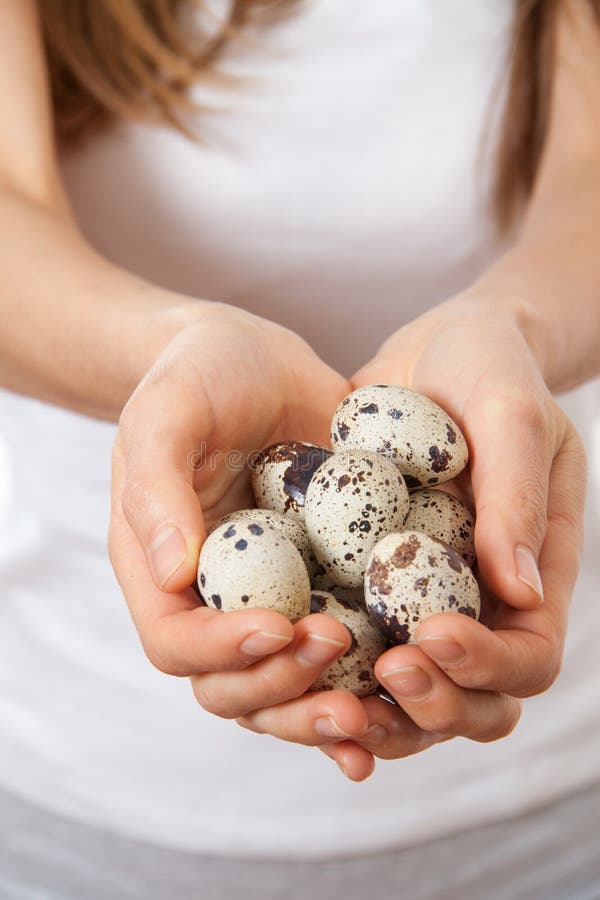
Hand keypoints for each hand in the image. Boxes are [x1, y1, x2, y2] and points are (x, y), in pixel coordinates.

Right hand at [109, 304, 372, 750]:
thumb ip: (157, 489)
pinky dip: (364, 679)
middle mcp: (215, 601)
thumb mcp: (167, 414)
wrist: (258, 359)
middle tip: (336, 649)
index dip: (222, 650)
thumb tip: (171, 574)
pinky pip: (341, 649)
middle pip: (232, 687)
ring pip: (288, 687)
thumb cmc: (199, 375)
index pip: (176, 643)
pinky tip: (407, 682)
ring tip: (375, 703)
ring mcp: (271, 599)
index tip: (279, 623)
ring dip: (325, 704)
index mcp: (162, 572)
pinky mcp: (323, 585)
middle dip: (283, 686)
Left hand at [312, 294, 586, 778]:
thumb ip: (515, 496)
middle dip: (431, 705)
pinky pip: (349, 647)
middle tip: (385, 672)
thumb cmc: (487, 370)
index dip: (488, 666)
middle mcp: (479, 604)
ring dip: (373, 711)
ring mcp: (419, 600)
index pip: (529, 657)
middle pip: (472, 702)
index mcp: (532, 576)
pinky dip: (323, 671)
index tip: (435, 633)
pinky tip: (283, 661)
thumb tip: (520, 591)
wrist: (434, 351)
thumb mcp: (510, 415)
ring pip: (406, 695)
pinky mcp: (366, 585)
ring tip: (328, 693)